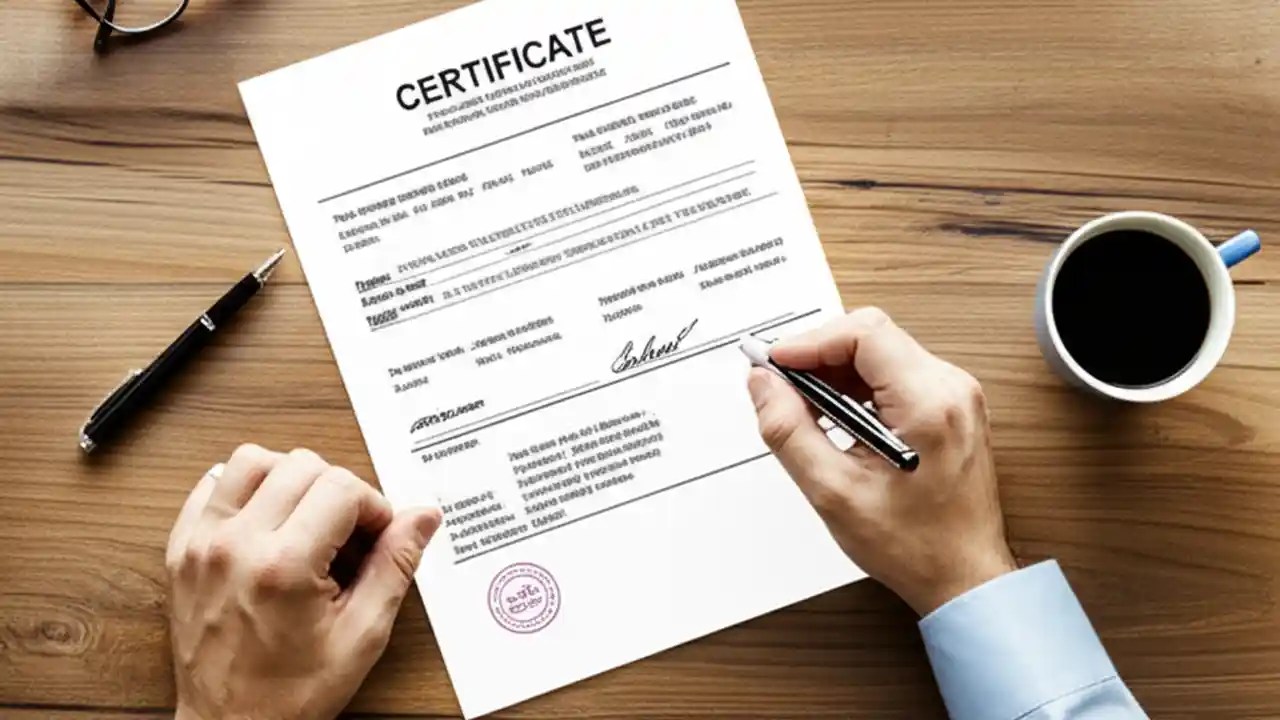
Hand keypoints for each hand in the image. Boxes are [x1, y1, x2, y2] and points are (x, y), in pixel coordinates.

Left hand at [166, 445, 441, 719]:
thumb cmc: (290, 694)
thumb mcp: (362, 635)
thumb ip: (395, 566)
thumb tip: (423, 517)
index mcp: (282, 566)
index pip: (342, 486)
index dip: (374, 506)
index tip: (378, 535)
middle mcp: (235, 545)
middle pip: (301, 464)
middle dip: (338, 490)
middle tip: (348, 534)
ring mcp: (201, 544)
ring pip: (252, 460)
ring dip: (290, 477)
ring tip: (307, 518)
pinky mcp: (181, 550)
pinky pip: (210, 485)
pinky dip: (243, 489)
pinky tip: (267, 520)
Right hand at [747, 308, 1015, 614]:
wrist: (963, 577)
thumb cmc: (916, 546)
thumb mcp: (834, 492)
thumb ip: (789, 431)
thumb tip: (763, 386)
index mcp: (929, 405)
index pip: (864, 334)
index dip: (810, 341)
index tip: (776, 363)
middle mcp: (951, 390)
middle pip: (872, 337)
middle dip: (819, 356)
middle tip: (783, 386)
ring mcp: (956, 397)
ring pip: (883, 353)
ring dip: (837, 373)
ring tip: (809, 411)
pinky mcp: (952, 407)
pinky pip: (897, 374)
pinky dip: (860, 387)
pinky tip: (838, 419)